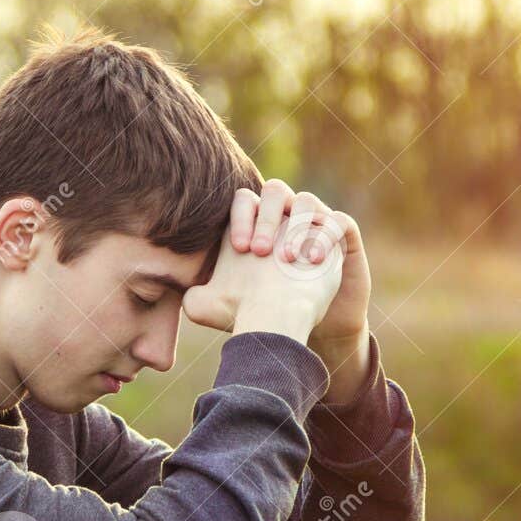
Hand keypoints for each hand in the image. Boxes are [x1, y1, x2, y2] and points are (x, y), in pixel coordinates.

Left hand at [181, 180, 344, 341]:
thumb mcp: (213, 308)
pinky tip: (312, 262)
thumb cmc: (251, 314)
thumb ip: (193, 296)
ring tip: (287, 259)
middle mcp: (282, 219)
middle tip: (260, 252)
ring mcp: (312, 226)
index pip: (244, 199)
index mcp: (252, 225)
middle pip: (275, 191)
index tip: (239, 249)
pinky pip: (339, 222)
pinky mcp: (341, 238)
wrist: (292, 329)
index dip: (240, 217)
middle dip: (266, 218)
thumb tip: (179, 290)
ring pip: (308, 201)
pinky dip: (325, 236)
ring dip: (296, 225)